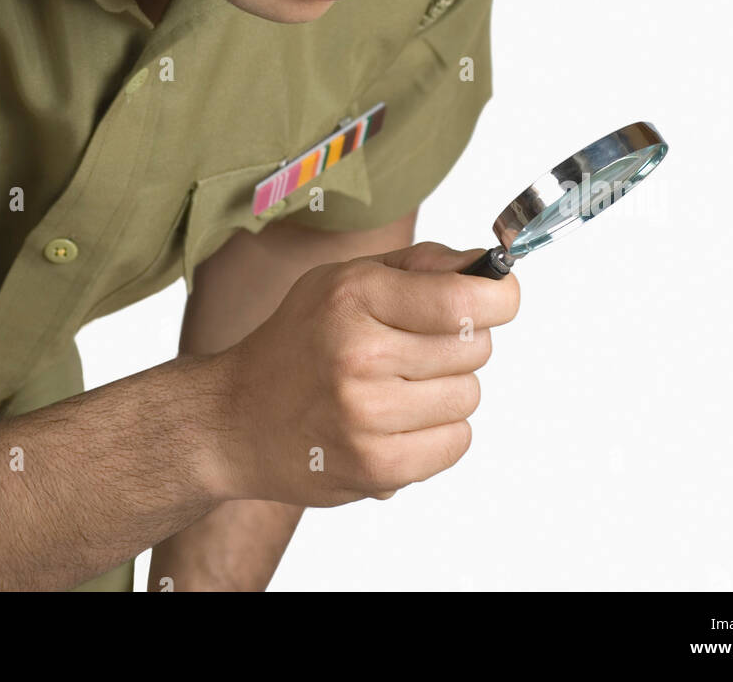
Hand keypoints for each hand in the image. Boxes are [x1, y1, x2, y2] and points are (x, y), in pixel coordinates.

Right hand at [204, 240, 519, 505]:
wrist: (233, 420)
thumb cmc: (298, 341)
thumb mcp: (344, 280)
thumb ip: (422, 265)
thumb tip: (491, 267)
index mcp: (353, 296)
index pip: (463, 299)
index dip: (499, 297)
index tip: (498, 298)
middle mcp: (359, 354)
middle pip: (475, 348)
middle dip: (460, 342)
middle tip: (416, 346)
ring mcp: (367, 416)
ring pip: (470, 396)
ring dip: (446, 390)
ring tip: (398, 386)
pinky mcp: (376, 467)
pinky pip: (457, 443)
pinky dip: (438, 432)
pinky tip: (397, 421)